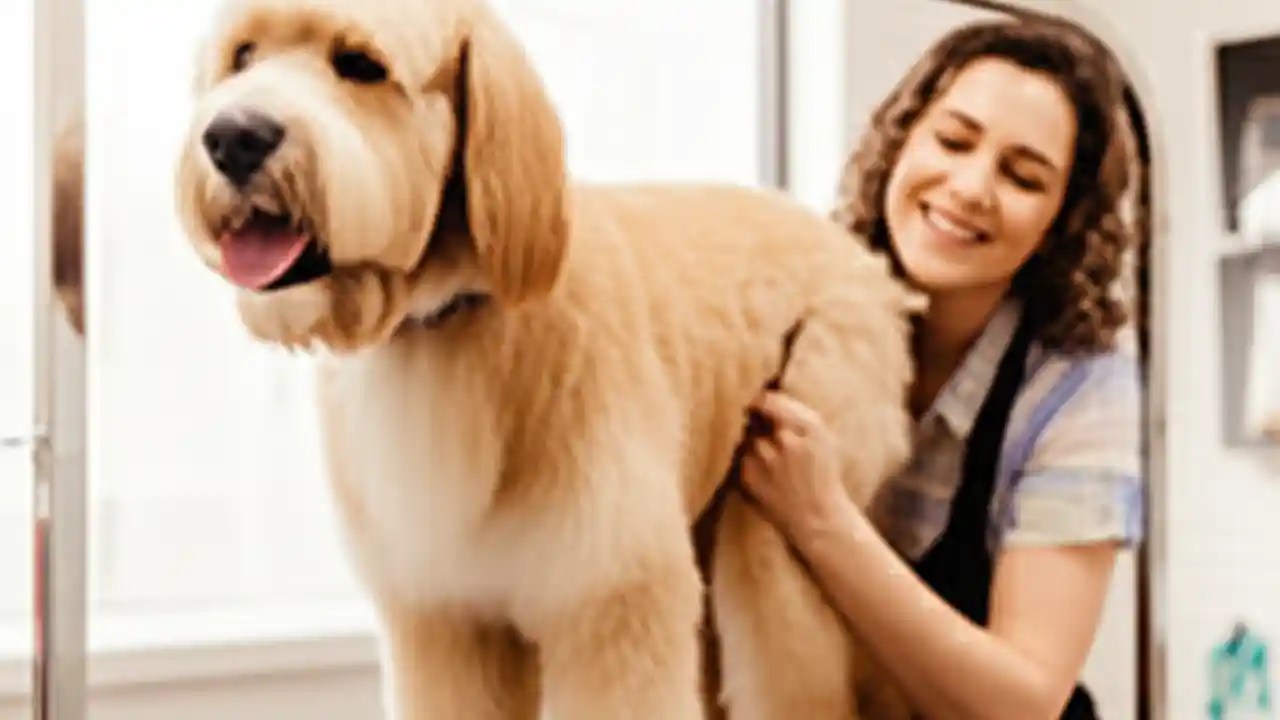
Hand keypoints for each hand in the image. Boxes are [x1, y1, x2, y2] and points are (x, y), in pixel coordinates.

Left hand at [740, 390, 852, 546]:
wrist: (817, 519)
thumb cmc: (822, 476)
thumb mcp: (824, 440)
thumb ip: (796, 414)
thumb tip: (763, 396)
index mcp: (811, 427)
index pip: (769, 400)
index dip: (759, 400)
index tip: (757, 404)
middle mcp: (787, 440)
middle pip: (755, 418)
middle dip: (759, 425)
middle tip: (772, 440)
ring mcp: (766, 459)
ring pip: (748, 438)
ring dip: (755, 445)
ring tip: (773, 463)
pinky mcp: (750, 476)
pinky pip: (742, 458)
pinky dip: (750, 463)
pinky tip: (768, 477)